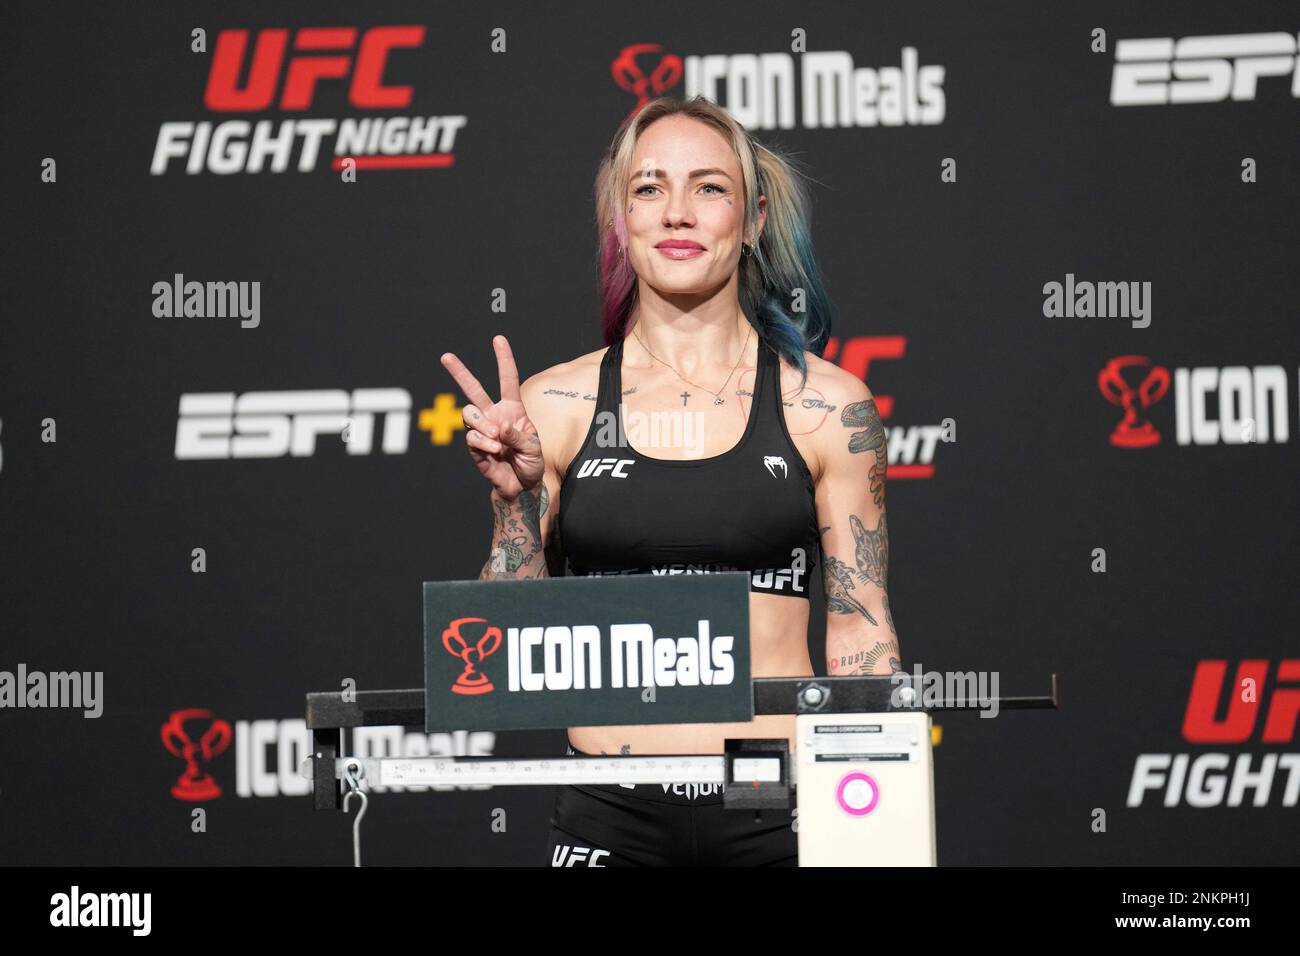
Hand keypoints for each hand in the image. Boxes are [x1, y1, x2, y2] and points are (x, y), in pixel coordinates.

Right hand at [440, 335, 543, 499]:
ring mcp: (482, 429)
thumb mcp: (533, 447)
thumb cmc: (530, 463)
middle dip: (459, 372)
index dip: (503, 359)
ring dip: (484, 425)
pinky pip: (471, 437)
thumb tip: (497, 427)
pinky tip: (494, 451)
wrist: (520, 486)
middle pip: (474, 389)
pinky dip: (484, 443)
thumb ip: (517, 435)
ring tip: (498, 441)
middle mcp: (494, 415)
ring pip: (469, 413)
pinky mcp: (474, 445)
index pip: (507, 380)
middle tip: (446, 357)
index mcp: (513, 409)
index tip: (498, 339)